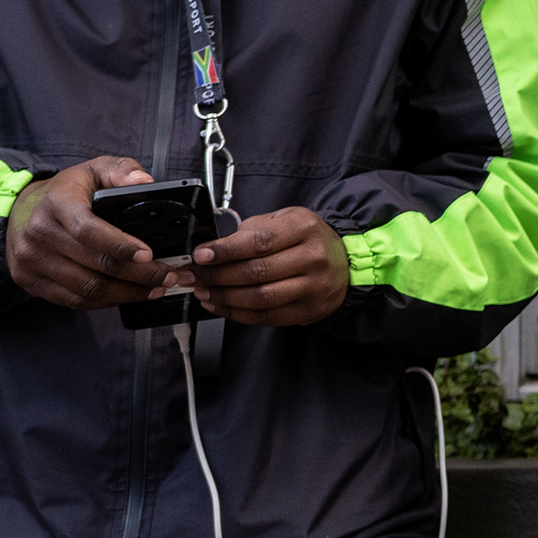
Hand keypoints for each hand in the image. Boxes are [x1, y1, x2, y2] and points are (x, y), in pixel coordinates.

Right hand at [6, 156, 175, 309]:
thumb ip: (121, 170)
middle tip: (167, 276)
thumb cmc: (63, 193)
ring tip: (154, 289)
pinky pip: (75, 301)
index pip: (89, 230)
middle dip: (140, 276)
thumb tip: (144, 182)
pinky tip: (126, 295)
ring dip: (127, 294)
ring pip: (88, 289)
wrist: (18, 211)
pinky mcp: (30, 281)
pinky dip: (106, 302)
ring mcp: (33, 261)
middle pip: (96, 265)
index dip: (122, 246)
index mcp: (57, 204)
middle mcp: (40, 234)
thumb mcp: (92, 170)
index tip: (149, 254)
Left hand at [191, 207, 347, 328]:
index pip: (259, 242)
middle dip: (216, 276)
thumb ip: (251, 231)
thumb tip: (212, 249)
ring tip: (202, 291)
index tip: (200, 255)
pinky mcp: (309, 311)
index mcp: (303, 228)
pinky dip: (238, 314)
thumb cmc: (307, 238)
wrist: (345, 261)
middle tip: (192, 276)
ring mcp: (313, 287)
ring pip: (260, 298)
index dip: (226, 251)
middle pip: (256, 272)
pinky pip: (267, 317)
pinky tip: (220, 305)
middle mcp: (312, 257)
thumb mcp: (284, 220)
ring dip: (224, 297)